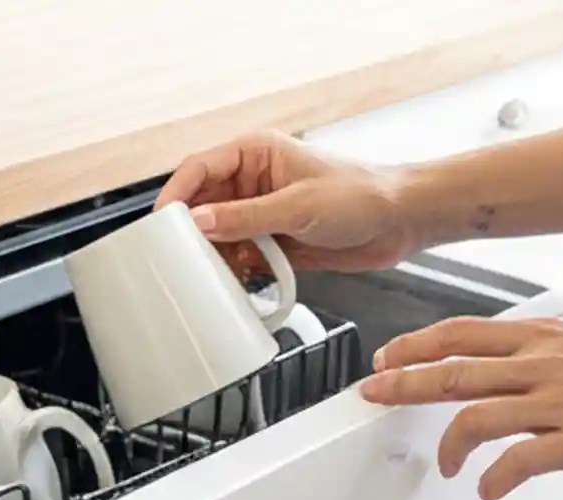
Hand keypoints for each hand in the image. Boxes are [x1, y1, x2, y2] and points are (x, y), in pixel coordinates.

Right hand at [155, 130, 418, 279]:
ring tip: (210, 276)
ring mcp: (260, 212)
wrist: (402, 222)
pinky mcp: (271, 240)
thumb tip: (199, 223)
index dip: (174, 196)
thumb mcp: (298, 206)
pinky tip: (235, 284)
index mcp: (254, 154)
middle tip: (181, 259)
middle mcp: (251, 181)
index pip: (197, 169)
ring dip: (214, 256)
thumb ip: (245, 217)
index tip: (160, 226)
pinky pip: (239, 256)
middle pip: (201, 206)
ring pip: (217, 235)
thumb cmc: (362, 195)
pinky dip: (234, 271)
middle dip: (191, 234)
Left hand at [359, 317, 562, 499]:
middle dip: (403, 384)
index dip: (415, 344)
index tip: (386, 356)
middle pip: (453, 372)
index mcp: (544, 337)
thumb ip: (548, 349)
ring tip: (444, 464)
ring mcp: (561, 403)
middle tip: (372, 396)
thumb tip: (516, 356)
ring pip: (477, 416)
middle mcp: (544, 365)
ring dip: (449, 444)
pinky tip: (487, 489)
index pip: (460, 333)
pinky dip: (495, 478)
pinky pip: (521, 461)